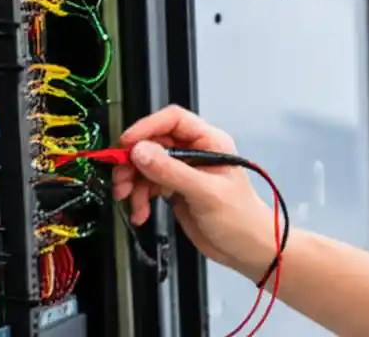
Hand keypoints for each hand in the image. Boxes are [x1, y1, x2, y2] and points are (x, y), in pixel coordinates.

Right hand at [112, 105, 275, 278]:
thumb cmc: (239, 217)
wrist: (246, 248)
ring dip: (133, 182)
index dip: (147, 127)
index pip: (173, 120)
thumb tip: (140, 152)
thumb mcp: (205, 192)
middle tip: (121, 179)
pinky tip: (140, 212)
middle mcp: (195, 152)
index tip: (126, 144)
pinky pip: (149, 185)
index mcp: (209, 142)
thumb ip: (171, 171)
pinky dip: (140, 198)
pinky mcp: (176, 189)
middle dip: (134, 161)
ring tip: (128, 199)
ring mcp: (184, 171)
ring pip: (147, 165)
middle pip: (154, 143)